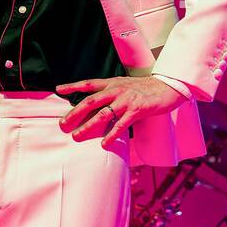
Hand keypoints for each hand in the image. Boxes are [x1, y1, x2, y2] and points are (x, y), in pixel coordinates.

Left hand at [56, 76, 187, 146]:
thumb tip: (96, 106)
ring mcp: (127, 100)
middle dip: (75, 113)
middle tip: (62, 124)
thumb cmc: (145, 89)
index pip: (89, 84)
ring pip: (103, 114)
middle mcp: (117, 90)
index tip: (58, 89)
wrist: (168, 87)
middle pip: (91, 101)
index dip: (73, 86)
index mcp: (113, 83)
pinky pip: (121, 124)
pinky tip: (104, 144)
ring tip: (77, 136)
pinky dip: (112, 134)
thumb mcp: (125, 86)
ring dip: (88, 126)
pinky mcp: (137, 110)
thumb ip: (111, 94)